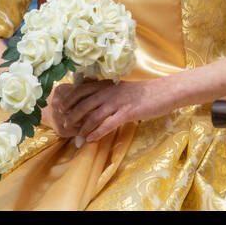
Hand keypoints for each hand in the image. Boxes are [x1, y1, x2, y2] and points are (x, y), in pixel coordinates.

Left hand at [54, 77, 179, 141]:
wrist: (164, 92)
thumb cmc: (143, 92)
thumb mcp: (122, 88)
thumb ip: (108, 92)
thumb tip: (92, 102)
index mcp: (108, 85)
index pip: (82, 89)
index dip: (70, 98)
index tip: (62, 107)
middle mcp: (110, 92)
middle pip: (84, 104)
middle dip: (72, 115)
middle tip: (66, 125)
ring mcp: (118, 102)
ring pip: (93, 116)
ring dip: (83, 127)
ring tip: (77, 136)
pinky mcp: (128, 112)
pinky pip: (108, 124)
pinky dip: (97, 133)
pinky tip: (91, 140)